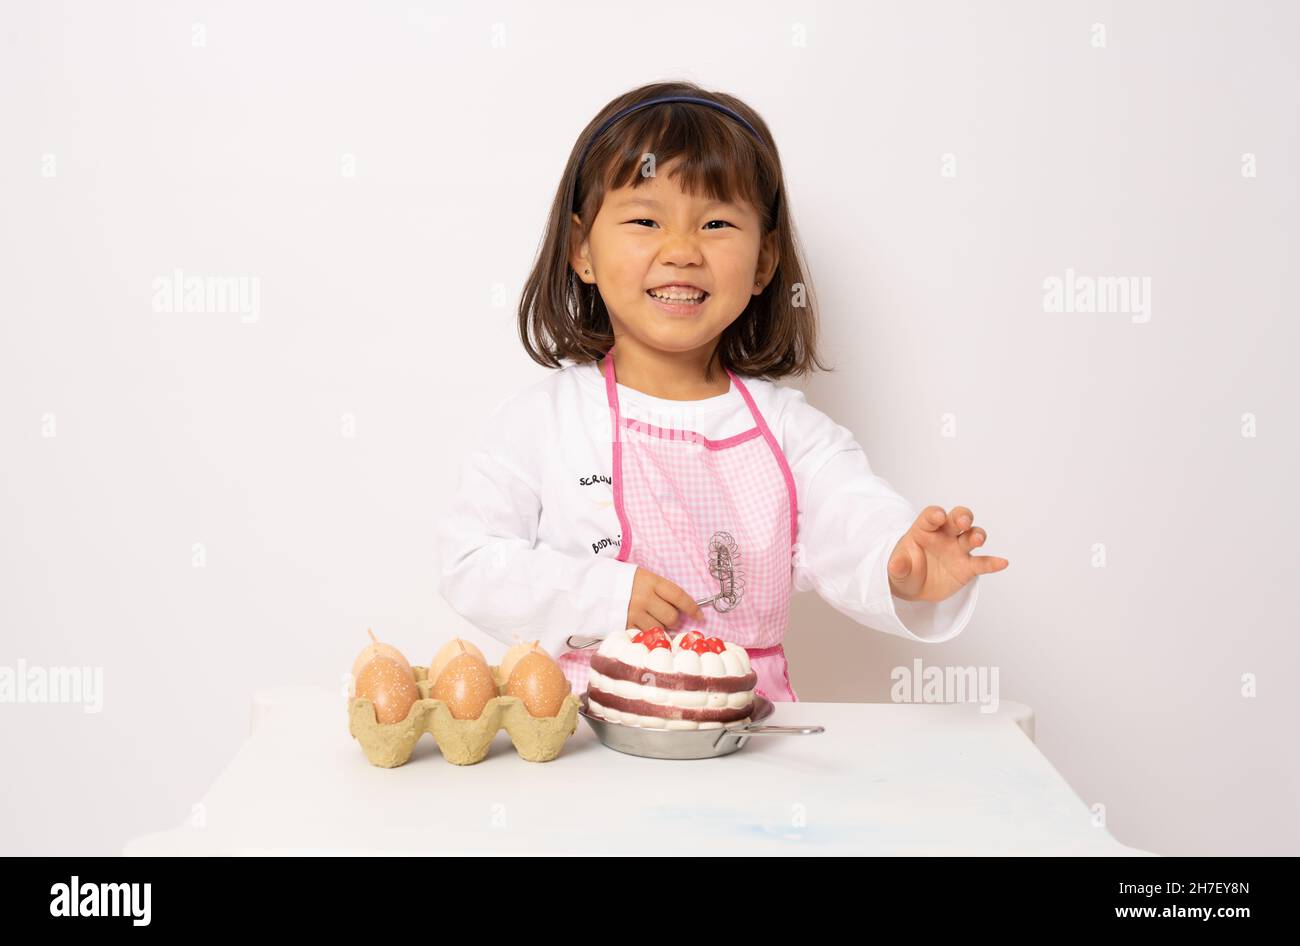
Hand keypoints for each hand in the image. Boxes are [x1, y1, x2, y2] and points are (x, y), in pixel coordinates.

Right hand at [627, 567, 703, 633]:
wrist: (592, 584)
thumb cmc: (622, 581)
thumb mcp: (642, 577)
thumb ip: (660, 590)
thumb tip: (681, 608)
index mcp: (651, 581)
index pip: (679, 596)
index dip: (692, 608)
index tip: (700, 616)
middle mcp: (644, 597)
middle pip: (671, 617)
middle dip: (674, 619)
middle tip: (668, 617)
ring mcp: (633, 613)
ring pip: (659, 629)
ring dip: (660, 628)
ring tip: (651, 620)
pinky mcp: (624, 625)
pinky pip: (644, 635)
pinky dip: (647, 635)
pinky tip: (644, 628)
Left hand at [887, 505, 1007, 601]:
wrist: (913, 586)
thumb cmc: (905, 569)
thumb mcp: (897, 569)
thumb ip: (898, 566)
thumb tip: (896, 565)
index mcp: (925, 529)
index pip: (931, 516)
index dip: (935, 514)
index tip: (938, 516)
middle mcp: (945, 535)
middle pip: (957, 519)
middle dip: (962, 517)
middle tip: (964, 521)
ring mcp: (958, 549)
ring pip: (972, 535)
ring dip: (977, 535)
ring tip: (977, 540)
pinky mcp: (968, 567)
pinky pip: (982, 563)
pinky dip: (992, 563)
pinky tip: (1002, 562)